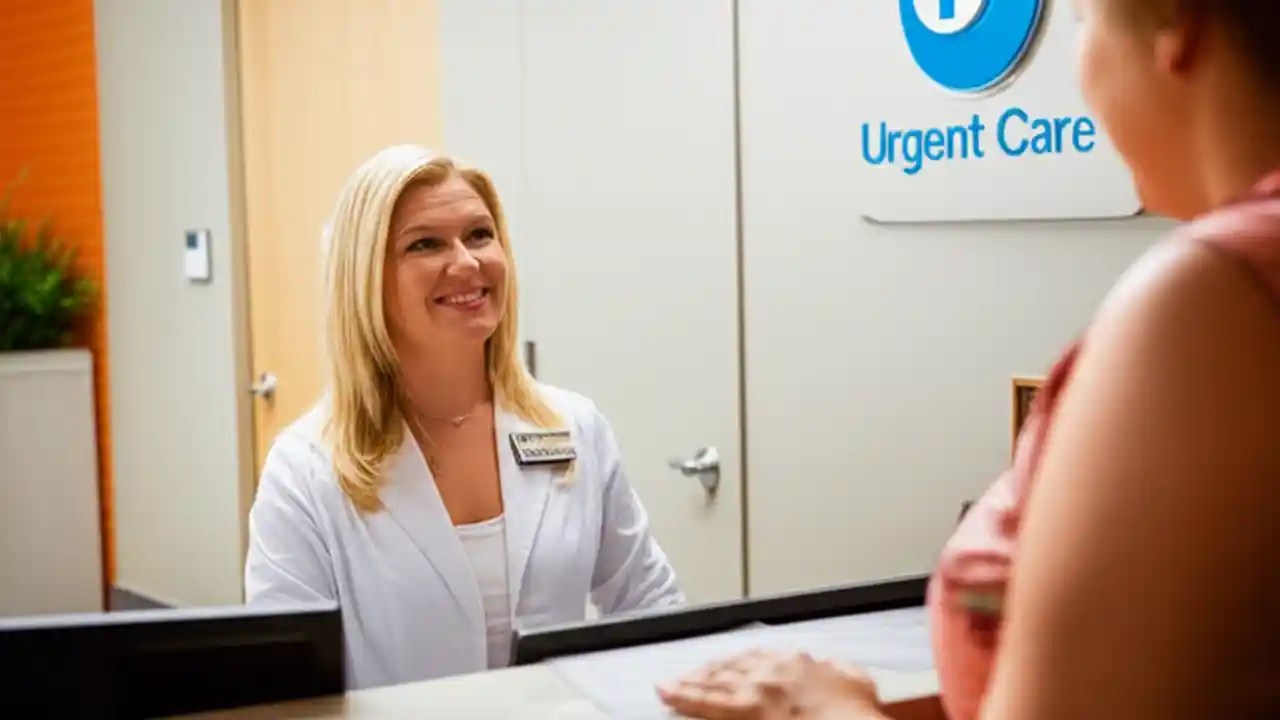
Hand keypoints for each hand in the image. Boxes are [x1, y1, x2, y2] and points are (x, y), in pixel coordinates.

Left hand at [656, 649, 885, 718]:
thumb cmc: (856, 712)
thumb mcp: (855, 680)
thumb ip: (837, 671)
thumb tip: (830, 667)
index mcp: (795, 662)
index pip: (757, 658)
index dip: (737, 665)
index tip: (728, 667)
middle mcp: (769, 669)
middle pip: (730, 668)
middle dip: (708, 672)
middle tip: (689, 676)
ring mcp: (753, 689)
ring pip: (712, 682)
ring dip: (690, 681)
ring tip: (671, 685)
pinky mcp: (741, 711)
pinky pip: (704, 702)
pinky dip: (682, 695)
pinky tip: (664, 691)